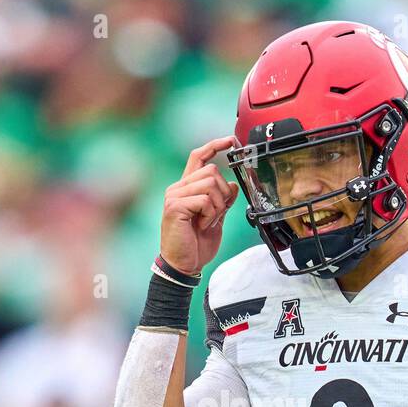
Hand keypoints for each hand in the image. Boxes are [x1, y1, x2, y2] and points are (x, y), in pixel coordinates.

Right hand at [160, 136, 239, 274]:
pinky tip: (203, 225)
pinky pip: (205, 200)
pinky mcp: (175, 206)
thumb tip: (233, 184)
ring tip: (209, 221)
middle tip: (217, 213)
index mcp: (187, 188)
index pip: (198, 157)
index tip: (230, 141)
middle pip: (211, 170)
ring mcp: (174, 196)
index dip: (214, 146)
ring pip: (210, 183)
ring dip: (218, 205)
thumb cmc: (196, 245)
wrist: (184, 265)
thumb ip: (223, 201)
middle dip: (223, 192)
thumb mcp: (216, 218)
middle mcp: (178, 188)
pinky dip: (211, 214)